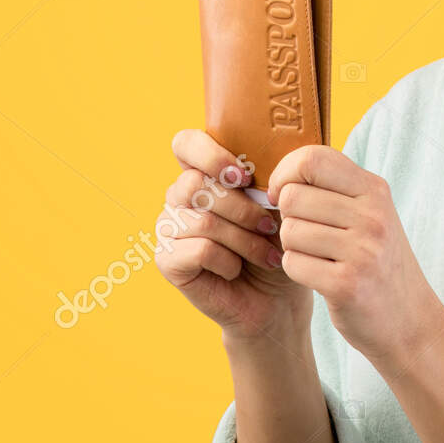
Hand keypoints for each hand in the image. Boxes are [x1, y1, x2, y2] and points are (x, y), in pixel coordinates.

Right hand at [156, 129, 311, 345]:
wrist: (276, 299)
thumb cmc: (277, 245)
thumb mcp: (276, 205)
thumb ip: (265, 178)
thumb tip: (269, 163)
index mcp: (202, 174)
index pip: (186, 143)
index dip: (211, 154)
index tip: (244, 176)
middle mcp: (179, 197)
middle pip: (196, 183)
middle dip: (242, 208)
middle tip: (269, 228)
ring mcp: (168, 228)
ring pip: (203, 221)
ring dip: (243, 240)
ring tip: (264, 255)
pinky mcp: (167, 260)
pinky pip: (199, 250)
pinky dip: (228, 262)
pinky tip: (236, 270)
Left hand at [267, 145, 443, 370]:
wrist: (410, 321)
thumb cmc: (379, 264)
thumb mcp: (370, 216)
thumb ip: (334, 190)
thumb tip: (280, 176)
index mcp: (375, 190)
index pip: (313, 158)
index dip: (285, 173)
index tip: (282, 193)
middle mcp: (373, 216)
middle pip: (293, 196)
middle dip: (286, 216)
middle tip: (306, 234)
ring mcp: (362, 250)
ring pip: (289, 230)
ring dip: (291, 246)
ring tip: (318, 257)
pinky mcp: (347, 284)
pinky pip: (292, 262)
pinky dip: (296, 270)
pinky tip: (318, 276)